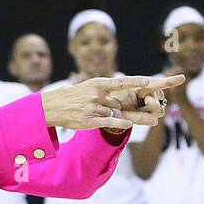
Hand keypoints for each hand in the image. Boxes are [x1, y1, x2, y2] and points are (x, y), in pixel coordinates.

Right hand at [41, 74, 185, 130]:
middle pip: (120, 103)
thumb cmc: (75, 97)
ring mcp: (94, 107)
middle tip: (104, 108)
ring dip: (108, 115)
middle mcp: (98, 94)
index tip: (150, 80)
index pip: (122, 82)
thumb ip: (108, 91)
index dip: (137, 81)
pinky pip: (110, 122)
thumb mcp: (91, 87)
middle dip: (117, 108)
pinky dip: (120, 122)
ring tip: (92, 113)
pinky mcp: (90, 120)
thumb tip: (123, 98)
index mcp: (100, 83)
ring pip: (114, 113)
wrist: (53, 106)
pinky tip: (127, 123)